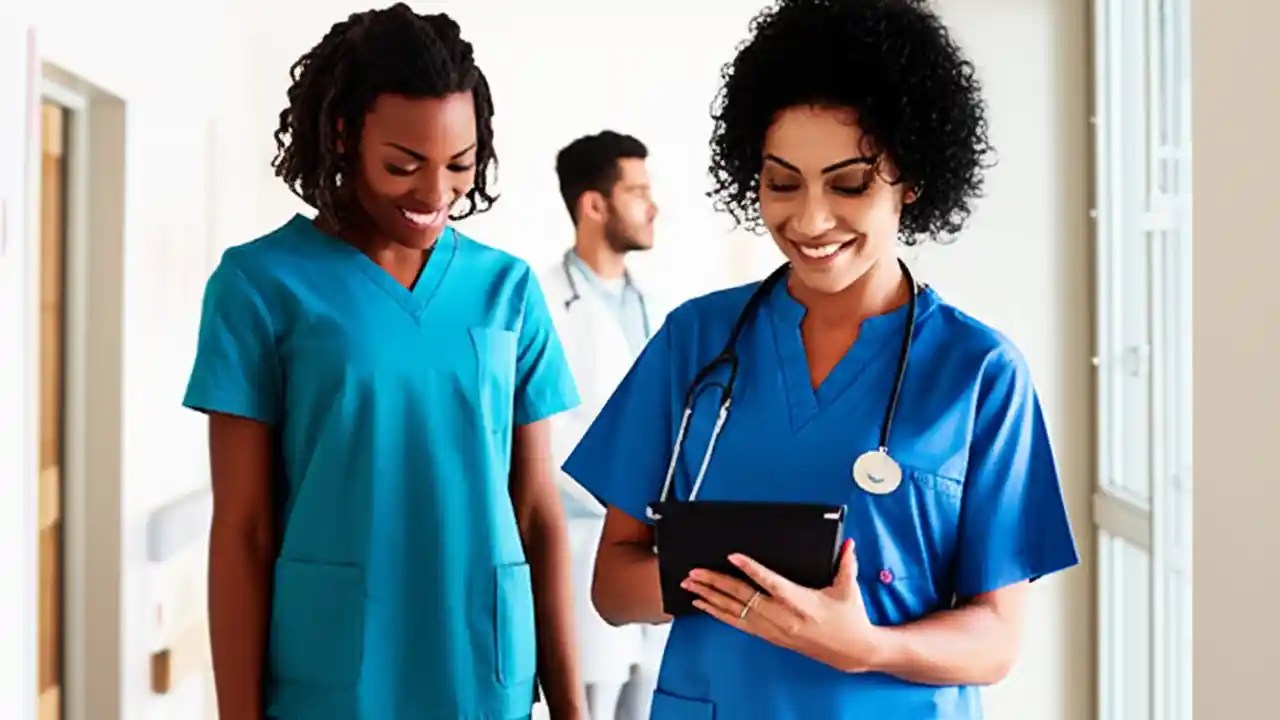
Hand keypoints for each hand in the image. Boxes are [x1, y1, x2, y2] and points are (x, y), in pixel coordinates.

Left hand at [681, 539, 884, 672]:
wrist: (851, 651)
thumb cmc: (849, 619)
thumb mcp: (848, 589)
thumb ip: (846, 563)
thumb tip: (848, 542)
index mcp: (801, 602)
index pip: (770, 583)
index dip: (751, 569)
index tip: (733, 556)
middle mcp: (783, 617)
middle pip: (743, 597)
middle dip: (716, 583)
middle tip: (695, 572)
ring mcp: (774, 629)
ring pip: (736, 612)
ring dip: (711, 598)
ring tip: (691, 586)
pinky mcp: (770, 637)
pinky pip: (739, 624)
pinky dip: (719, 614)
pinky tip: (704, 605)